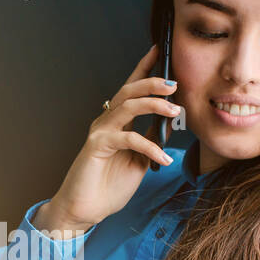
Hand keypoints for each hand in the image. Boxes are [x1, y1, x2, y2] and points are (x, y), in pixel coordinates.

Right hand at [34, 45, 179, 233]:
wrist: (85, 209)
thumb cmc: (108, 186)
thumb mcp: (139, 161)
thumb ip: (151, 140)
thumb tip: (169, 124)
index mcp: (117, 122)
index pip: (132, 89)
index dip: (144, 68)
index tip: (159, 50)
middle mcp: (107, 121)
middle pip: (129, 90)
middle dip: (152, 81)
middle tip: (174, 82)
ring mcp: (100, 132)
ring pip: (127, 106)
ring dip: (153, 104)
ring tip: (174, 109)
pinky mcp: (97, 146)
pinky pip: (128, 138)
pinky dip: (149, 147)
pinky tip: (164, 158)